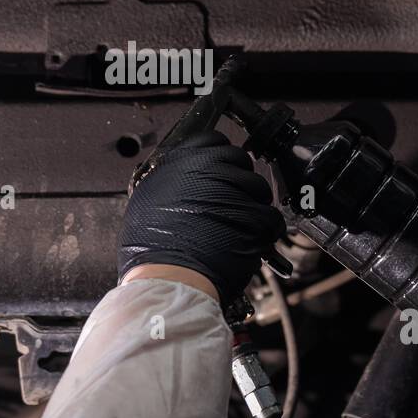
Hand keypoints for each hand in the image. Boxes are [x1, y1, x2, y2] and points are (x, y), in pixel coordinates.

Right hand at [118, 130, 284, 304]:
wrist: (169, 277)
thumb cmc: (153, 250)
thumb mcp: (146, 203)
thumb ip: (168, 183)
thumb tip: (178, 182)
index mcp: (180, 162)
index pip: (212, 140)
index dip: (221, 157)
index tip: (222, 169)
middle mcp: (207, 168)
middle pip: (240, 160)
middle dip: (240, 181)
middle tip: (232, 203)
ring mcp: (233, 188)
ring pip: (259, 187)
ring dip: (254, 205)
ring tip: (239, 226)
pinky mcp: (254, 213)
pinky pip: (271, 216)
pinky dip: (265, 230)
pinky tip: (249, 241)